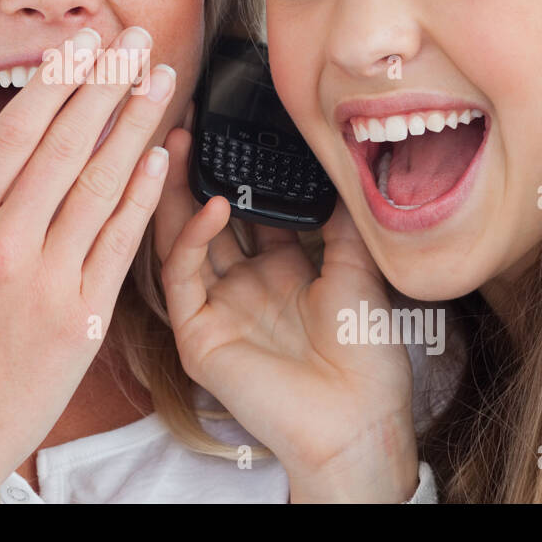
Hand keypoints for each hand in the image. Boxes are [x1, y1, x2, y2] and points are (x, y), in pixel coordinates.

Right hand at [0, 26, 177, 500]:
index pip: (12, 136)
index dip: (52, 82)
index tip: (80, 44)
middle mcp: (4, 250)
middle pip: (63, 148)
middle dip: (103, 85)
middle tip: (134, 40)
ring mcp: (47, 288)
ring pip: (98, 189)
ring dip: (134, 127)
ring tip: (159, 79)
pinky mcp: (81, 325)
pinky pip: (118, 249)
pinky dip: (141, 200)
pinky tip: (161, 157)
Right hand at [153, 127, 417, 501]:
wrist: (358, 417)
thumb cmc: (365, 356)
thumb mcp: (357, 268)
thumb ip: (339, 219)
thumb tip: (335, 165)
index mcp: (280, 272)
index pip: (247, 211)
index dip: (237, 170)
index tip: (233, 128)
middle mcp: (242, 287)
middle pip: (206, 218)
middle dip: (195, 172)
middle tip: (187, 123)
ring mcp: (216, 310)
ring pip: (181, 240)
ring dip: (177, 194)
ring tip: (178, 145)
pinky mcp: (198, 335)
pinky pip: (182, 277)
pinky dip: (193, 239)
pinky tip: (215, 206)